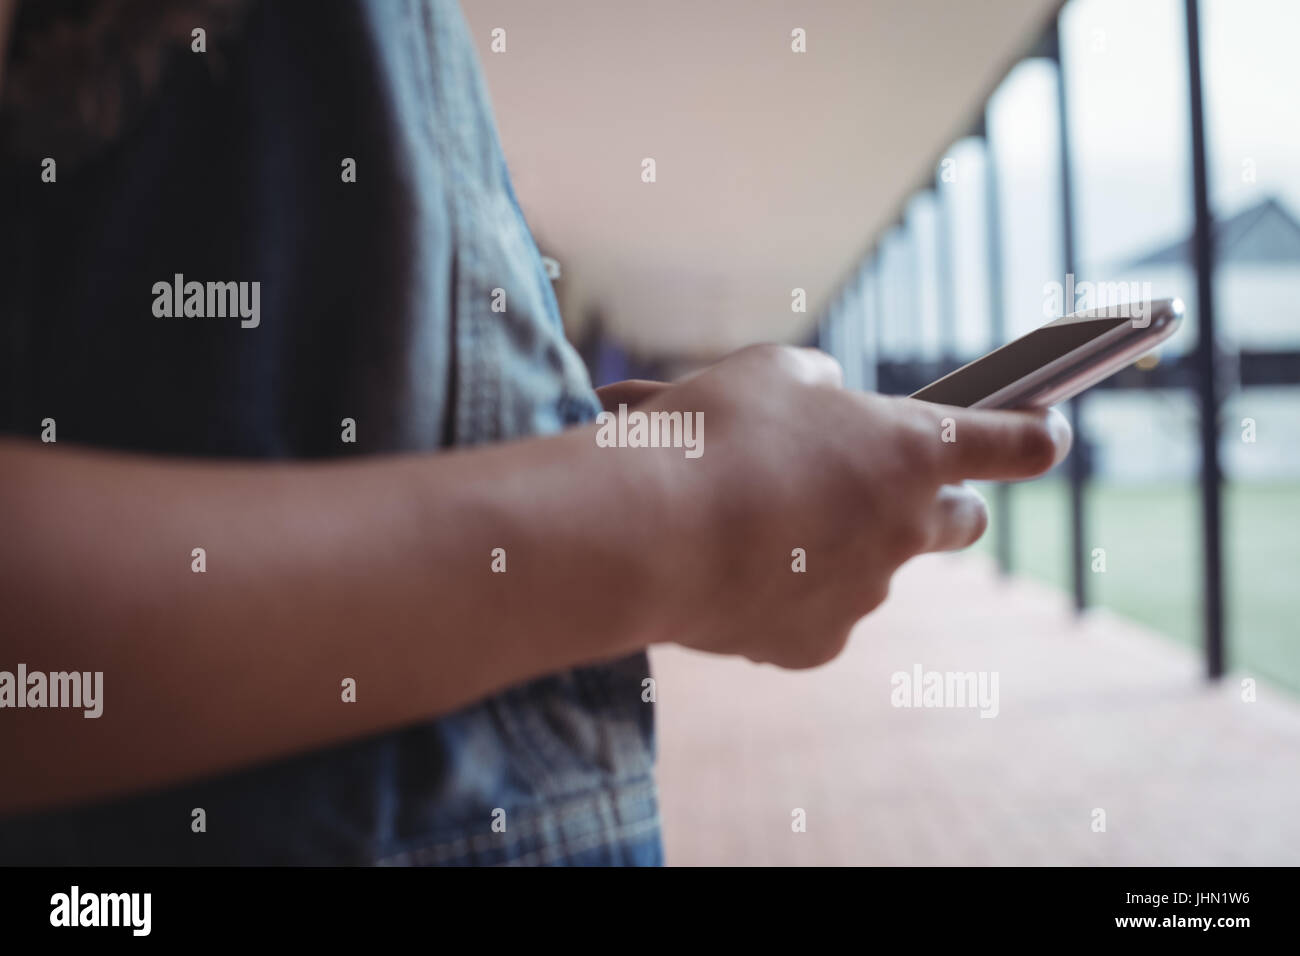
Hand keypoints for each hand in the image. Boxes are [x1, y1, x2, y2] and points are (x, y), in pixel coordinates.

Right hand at [598, 345, 1070, 668]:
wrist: (643, 530)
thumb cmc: (710, 432)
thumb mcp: (775, 373)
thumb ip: (825, 392)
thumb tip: (831, 412)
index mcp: (910, 448)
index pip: (1013, 443)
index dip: (1033, 435)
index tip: (1047, 434)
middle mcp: (905, 528)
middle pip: (961, 522)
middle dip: (938, 504)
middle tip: (888, 489)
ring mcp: (863, 595)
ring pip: (871, 568)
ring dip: (836, 543)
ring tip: (758, 521)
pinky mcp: (813, 644)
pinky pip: (814, 613)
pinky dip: (787, 592)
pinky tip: (736, 569)